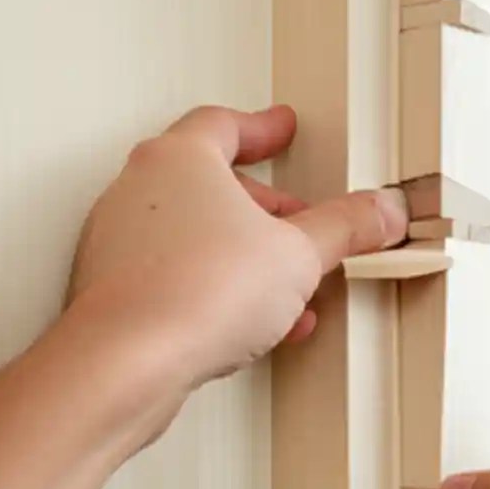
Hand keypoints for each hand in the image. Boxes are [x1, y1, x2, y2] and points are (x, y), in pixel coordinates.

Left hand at [67, 104, 406, 390]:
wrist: (127, 364)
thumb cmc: (191, 293)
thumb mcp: (299, 255)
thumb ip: (343, 228)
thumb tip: (375, 213)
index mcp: (178, 159)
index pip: (223, 124)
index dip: (262, 129)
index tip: (280, 130)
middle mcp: (136, 192)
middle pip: (210, 182)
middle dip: (265, 207)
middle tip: (299, 221)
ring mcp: (117, 243)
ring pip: (194, 235)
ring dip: (244, 255)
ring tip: (283, 284)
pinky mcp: (114, 292)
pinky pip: (176, 275)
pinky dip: (216, 287)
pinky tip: (251, 323)